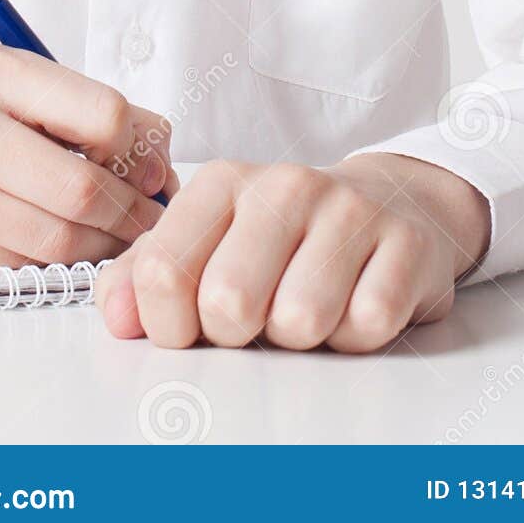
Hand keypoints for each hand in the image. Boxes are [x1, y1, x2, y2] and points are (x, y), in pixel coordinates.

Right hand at [0, 41, 178, 268]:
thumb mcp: (15, 81)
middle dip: (131, 213)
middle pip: (81, 188)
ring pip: (56, 238)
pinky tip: (71, 248)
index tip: (151, 169)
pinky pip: (22, 265)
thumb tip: (158, 165)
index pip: (101, 114)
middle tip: (150, 221)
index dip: (141, 150)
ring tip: (121, 239)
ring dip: (105, 246)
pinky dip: (60, 262)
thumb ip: (88, 110)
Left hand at [94, 151, 491, 352]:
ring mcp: (351, 210)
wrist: (392, 203)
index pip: (162, 272)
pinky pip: (366, 326)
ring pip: (301, 321)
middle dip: (239, 335)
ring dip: (303, 338)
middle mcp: (286, 185)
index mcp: (224, 184)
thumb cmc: (286, 237)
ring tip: (311, 304)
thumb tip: (116, 316)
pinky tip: (356, 302)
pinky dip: (357, 337)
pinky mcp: (407, 244)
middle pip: (229, 304)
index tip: (191, 325)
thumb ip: (146, 275)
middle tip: (259, 316)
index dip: (170, 325)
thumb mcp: (209, 242)